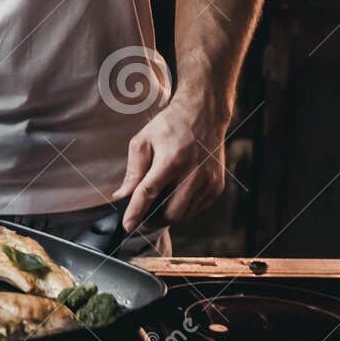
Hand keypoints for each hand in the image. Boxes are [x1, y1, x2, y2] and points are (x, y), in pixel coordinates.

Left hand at [112, 94, 226, 230]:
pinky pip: (195, 209)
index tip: (127, 225)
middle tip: (140, 217)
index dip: (136, 212)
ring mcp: (208, 182)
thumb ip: (133, 171)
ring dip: (166, 215)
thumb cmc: (169, 126)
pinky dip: (181, 209)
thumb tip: (123, 195)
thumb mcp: (143, 142)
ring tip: (155, 205)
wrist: (203, 115)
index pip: (150, 193)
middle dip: (152, 220)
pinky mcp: (217, 187)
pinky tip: (173, 197)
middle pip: (170, 212)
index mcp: (172, 159)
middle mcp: (194, 173)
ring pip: (183, 214)